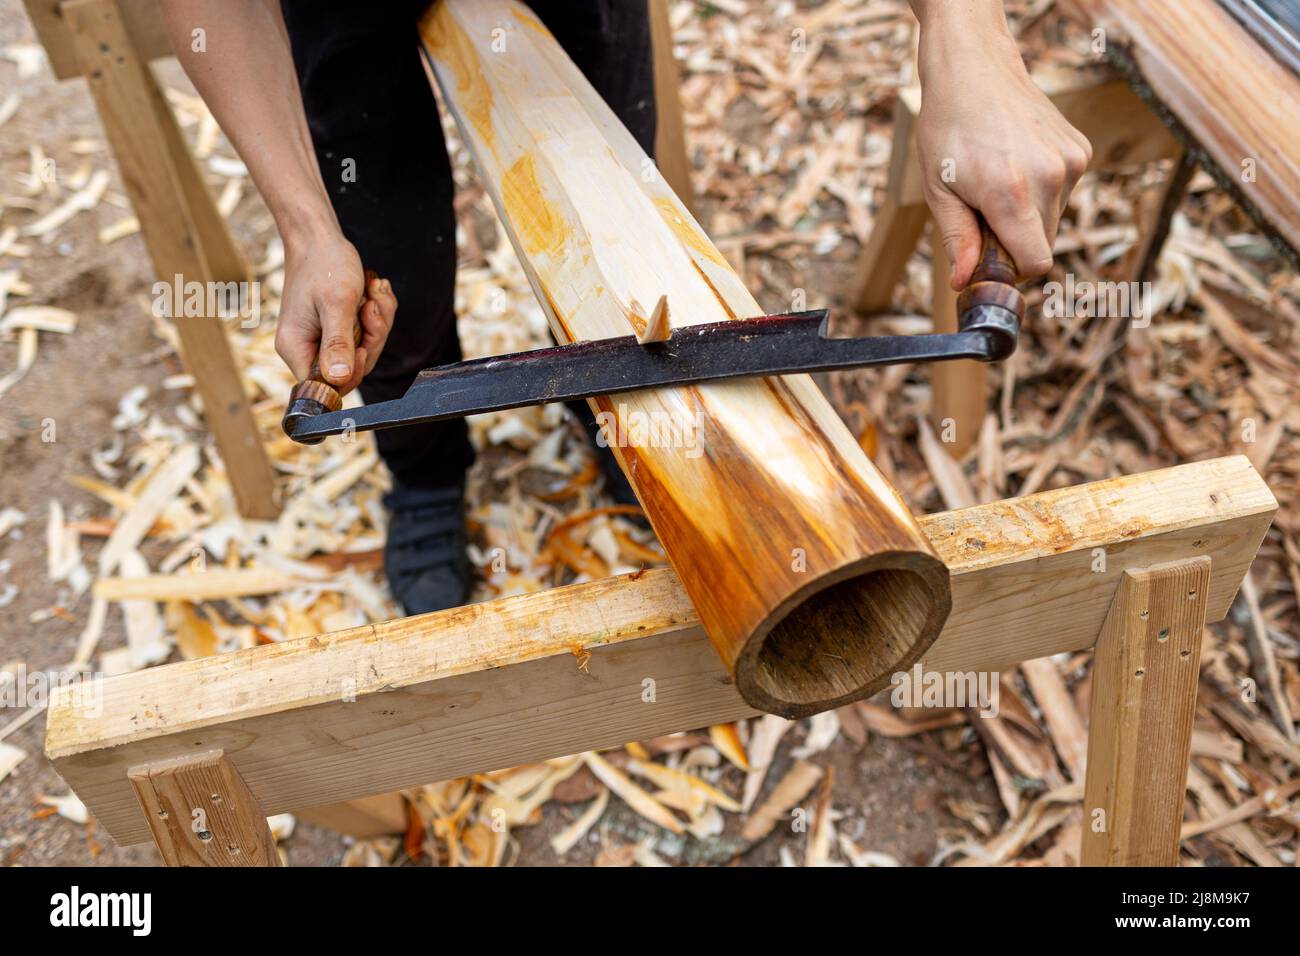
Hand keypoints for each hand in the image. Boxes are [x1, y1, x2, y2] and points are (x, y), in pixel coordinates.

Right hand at [275, 227, 396, 393]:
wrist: (320, 238)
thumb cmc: (324, 264)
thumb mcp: (336, 304)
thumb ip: (337, 342)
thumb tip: (338, 378)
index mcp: (296, 347)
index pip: (327, 384)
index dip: (352, 370)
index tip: (362, 344)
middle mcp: (306, 347)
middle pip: (352, 367)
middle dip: (371, 337)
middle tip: (371, 307)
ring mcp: (322, 338)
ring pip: (364, 349)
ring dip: (377, 321)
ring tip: (373, 291)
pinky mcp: (337, 327)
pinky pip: (366, 333)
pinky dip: (376, 313)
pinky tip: (373, 290)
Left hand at [913, 6, 1091, 288]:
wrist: (975, 69)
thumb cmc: (947, 129)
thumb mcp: (939, 189)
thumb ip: (958, 239)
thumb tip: (966, 282)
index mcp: (1011, 193)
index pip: (1036, 263)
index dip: (1012, 269)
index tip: (990, 257)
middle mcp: (1050, 177)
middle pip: (1043, 244)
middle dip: (1015, 241)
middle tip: (983, 213)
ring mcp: (1071, 161)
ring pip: (1053, 219)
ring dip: (1028, 215)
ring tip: (998, 180)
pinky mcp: (1080, 149)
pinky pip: (1063, 193)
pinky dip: (1041, 190)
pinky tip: (1017, 163)